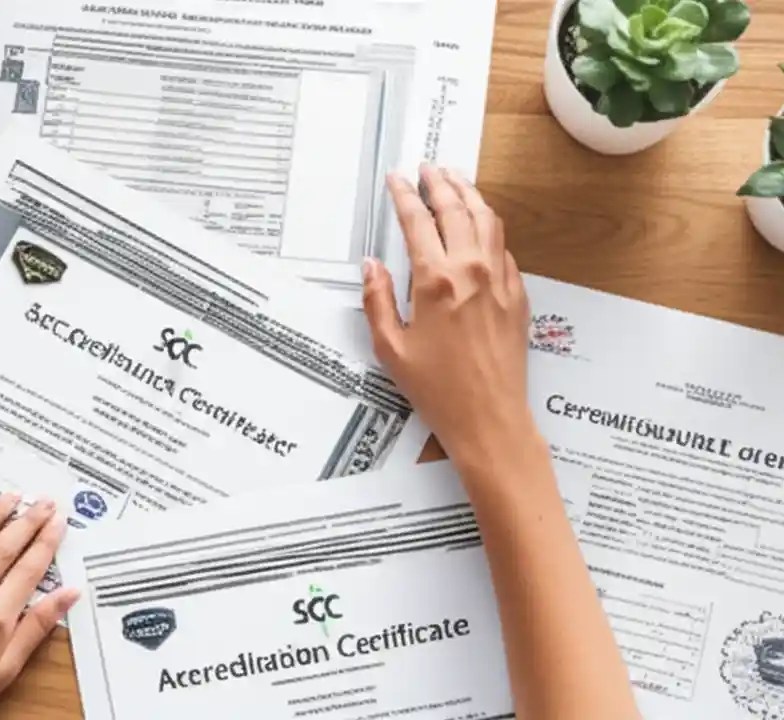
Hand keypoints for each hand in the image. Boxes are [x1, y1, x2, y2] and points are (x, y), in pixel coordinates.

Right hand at [363, 165, 538, 474]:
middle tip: (427, 168)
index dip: (404, 195)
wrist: (490, 419)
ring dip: (469, 194)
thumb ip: (377, 300)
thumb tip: (371, 265)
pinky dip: (488, 227)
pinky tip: (479, 226)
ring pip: (487, 219)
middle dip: (439, 183)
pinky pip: (503, 247)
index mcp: (436, 281)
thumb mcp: (390, 348)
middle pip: (457, 209)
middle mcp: (472, 272)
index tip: (396, 179)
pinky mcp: (517, 296)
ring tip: (455, 180)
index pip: (417, 222)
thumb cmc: (438, 390)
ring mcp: (500, 281)